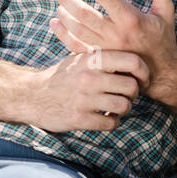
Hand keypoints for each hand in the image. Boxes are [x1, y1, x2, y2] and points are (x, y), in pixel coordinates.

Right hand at [23, 47, 149, 133]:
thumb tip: (134, 54)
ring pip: (124, 106)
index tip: (143, 79)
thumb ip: (103, 56)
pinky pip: (111, 123)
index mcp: (92, 59)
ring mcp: (84, 99)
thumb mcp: (79, 59)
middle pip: (131, 86)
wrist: (32, 96)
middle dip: (134, 94)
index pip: (132, 61)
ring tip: (115, 106)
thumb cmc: (62, 77)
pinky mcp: (80, 118)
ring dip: (123, 109)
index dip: (144, 71)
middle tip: (128, 96)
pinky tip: (105, 117)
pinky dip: (112, 122)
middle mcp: (89, 77)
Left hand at [49, 0, 176, 100]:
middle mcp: (116, 34)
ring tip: (58, 1)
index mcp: (131, 18)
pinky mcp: (100, 60)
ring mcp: (106, 49)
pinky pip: (76, 46)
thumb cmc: (162, 37)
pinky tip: (55, 23)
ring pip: (78, 30)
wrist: (162, 71)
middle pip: (85, 13)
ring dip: (64, 14)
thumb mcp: (166, 9)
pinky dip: (63, 34)